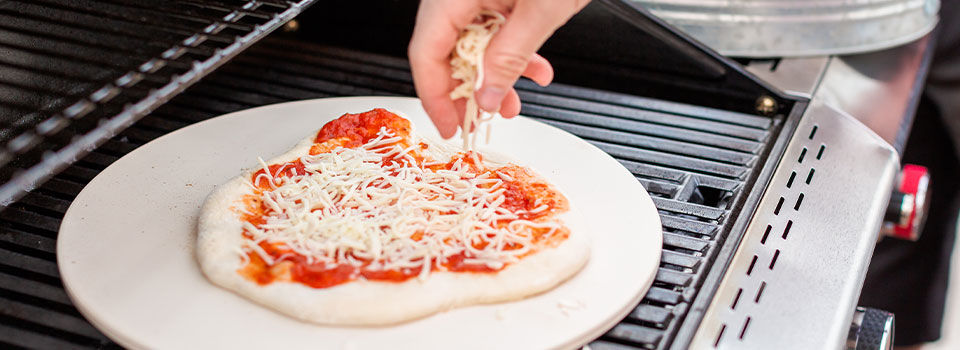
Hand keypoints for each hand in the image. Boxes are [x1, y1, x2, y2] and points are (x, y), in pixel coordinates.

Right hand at [408, 0, 589, 137]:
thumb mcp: (541, 12)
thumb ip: (510, 58)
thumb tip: (487, 97)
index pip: (426, 52)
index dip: (433, 95)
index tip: (449, 125)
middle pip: (445, 48)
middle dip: (468, 89)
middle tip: (481, 119)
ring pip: (471, 41)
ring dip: (493, 74)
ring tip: (515, 101)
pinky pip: (492, 26)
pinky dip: (510, 51)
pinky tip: (535, 68)